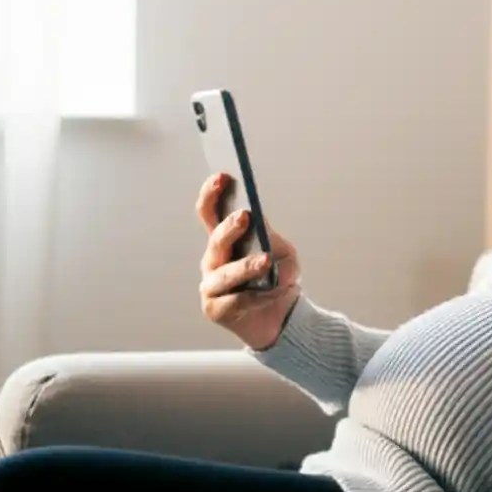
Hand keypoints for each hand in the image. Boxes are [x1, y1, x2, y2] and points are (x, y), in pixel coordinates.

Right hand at [195, 173, 301, 350]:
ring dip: (245, 266)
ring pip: (225, 273)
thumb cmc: (278, 277)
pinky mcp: (216, 310)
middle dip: (229, 228)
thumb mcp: (282, 252)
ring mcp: (211, 286)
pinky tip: (272, 292)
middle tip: (244, 216)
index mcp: (224, 240)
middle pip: (216, 240)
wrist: (282, 316)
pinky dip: (257, 296)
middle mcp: (212, 260)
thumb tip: (256, 220)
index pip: (210, 212)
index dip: (211, 194)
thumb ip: (268, 235)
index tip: (222, 176)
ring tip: (265, 261)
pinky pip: (236, 301)